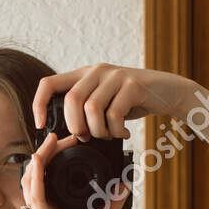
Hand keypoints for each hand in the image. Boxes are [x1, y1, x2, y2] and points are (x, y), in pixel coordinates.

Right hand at [20, 131, 130, 208]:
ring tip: (53, 139)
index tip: (75, 141)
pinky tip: (40, 159)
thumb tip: (123, 187)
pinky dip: (36, 175)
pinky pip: (34, 195)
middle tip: (68, 134)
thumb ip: (108, 208)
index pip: (52, 175)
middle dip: (51, 150)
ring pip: (33, 178)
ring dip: (41, 156)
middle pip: (41, 171)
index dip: (59, 155)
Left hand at [31, 63, 192, 141]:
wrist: (169, 91)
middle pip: (71, 101)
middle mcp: (97, 71)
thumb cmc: (134, 100)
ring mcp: (115, 76)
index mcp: (85, 74)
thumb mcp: (106, 98)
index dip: (39, 105)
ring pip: (92, 110)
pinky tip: (124, 134)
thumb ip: (87, 107)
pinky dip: (117, 131)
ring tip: (110, 134)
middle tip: (89, 137)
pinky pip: (114, 114)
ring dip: (99, 131)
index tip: (41, 126)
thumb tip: (71, 133)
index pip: (49, 83)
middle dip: (76, 127)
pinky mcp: (133, 85)